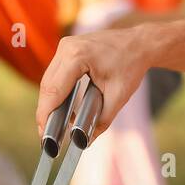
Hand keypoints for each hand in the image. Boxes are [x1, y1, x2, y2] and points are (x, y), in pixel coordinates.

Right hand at [34, 29, 150, 139]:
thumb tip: (86, 141)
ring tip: (52, 125)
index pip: (54, 90)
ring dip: (50, 102)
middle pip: (47, 86)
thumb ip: (102, 121)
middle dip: (45, 111)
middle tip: (47, 135)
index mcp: (76, 56)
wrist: (140, 43)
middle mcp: (66, 47)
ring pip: (49, 80)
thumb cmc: (131, 64)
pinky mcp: (67, 49)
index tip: (44, 135)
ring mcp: (65, 46)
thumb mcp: (119, 96)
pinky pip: (56, 74)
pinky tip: (59, 108)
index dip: (46, 114)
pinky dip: (56, 91)